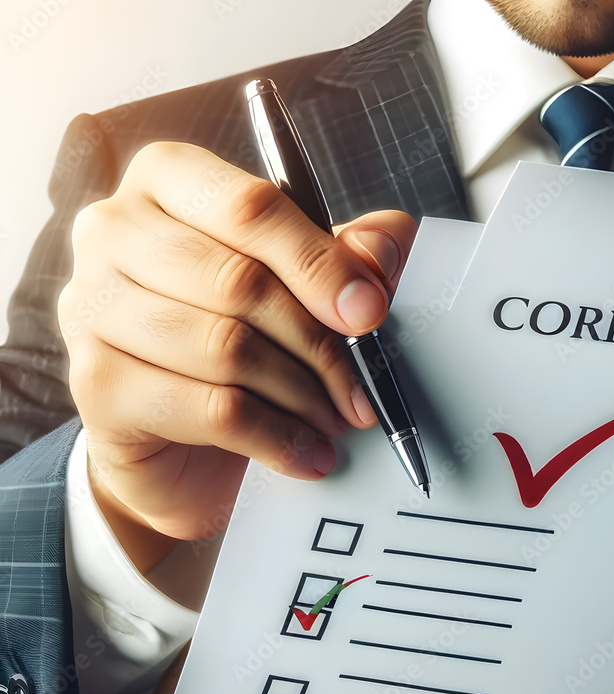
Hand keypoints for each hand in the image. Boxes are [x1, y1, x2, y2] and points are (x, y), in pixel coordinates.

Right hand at [57, 140, 416, 568]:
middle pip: (241, 282)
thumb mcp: (302, 290)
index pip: (251, 206)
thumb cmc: (237, 348)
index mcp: (168, 183)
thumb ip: (347, 256)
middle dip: (320, 346)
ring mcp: (91, 307)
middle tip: (363, 390)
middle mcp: (113, 231)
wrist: (178, 446)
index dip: (323, 263)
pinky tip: (307, 453)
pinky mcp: (96, 385)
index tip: (370, 313)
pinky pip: (212, 409)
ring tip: (337, 421)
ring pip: (227, 347)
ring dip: (303, 395)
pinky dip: (277, 437)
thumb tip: (384, 244)